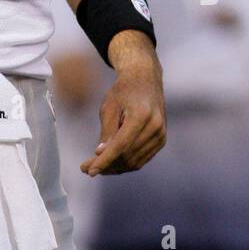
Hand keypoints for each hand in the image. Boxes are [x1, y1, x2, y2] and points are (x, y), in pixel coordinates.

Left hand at [80, 33, 165, 175]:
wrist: (145, 79)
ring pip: (135, 161)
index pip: (120, 146)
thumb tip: (100, 154)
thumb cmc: (124, 90)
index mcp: (141, 115)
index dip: (104, 161)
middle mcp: (154, 127)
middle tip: (87, 168)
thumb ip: (107, 131)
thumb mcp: (109, 106)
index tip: (89, 170)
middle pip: (127, 156)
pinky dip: (126, 163)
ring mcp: (160, 134)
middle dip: (106, 166)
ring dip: (115, 168)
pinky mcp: (161, 140)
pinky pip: (142, 159)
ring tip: (97, 166)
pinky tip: (112, 162)